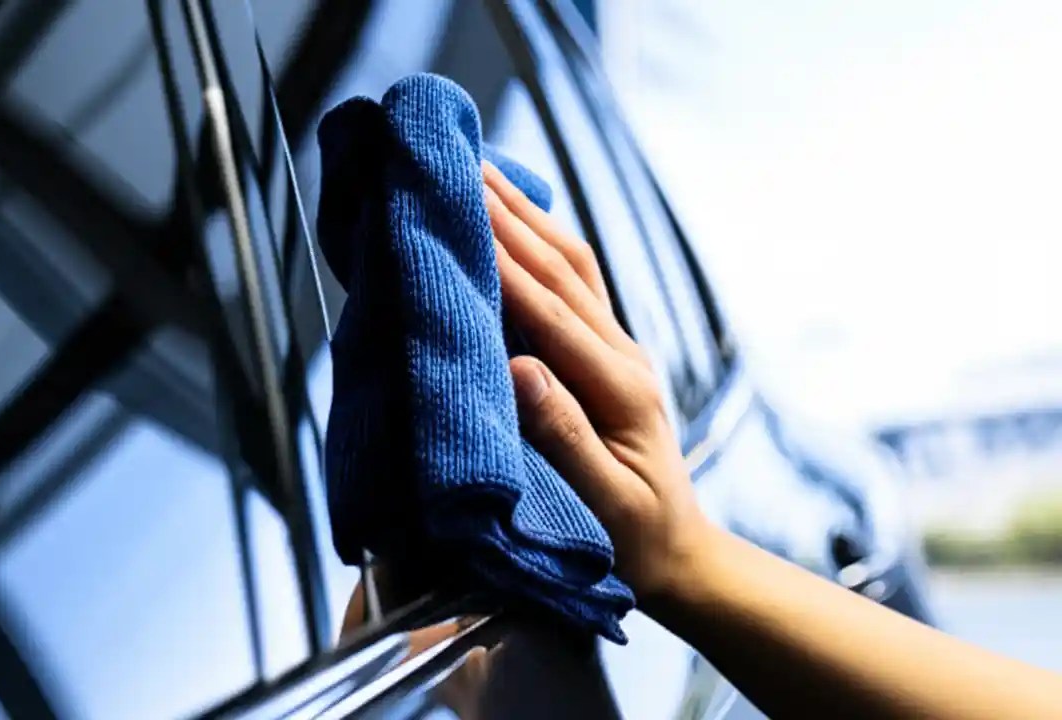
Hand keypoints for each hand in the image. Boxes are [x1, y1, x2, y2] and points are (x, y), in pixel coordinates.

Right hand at [483, 162, 713, 601]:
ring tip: (485, 173)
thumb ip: (564, 438)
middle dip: (511, 217)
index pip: (551, 314)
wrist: (682, 554)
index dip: (504, 263)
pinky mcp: (609, 355)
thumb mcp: (604, 504)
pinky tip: (521, 221)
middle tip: (463, 167)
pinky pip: (576, 284)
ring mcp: (619, 351)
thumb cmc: (636, 541)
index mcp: (619, 389)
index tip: (462, 216)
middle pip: (563, 271)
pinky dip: (544, 242)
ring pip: (572, 267)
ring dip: (529, 217)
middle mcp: (622, 357)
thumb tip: (521, 371)